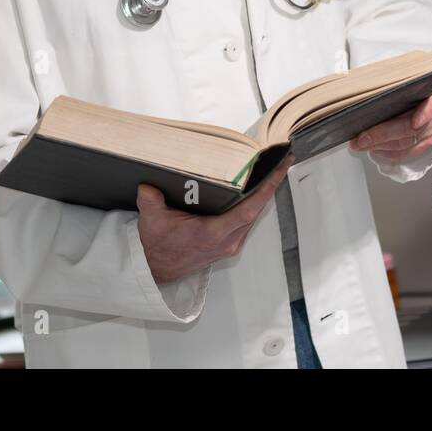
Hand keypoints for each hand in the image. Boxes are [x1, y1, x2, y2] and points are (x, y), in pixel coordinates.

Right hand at [136, 152, 294, 284]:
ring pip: (254, 216)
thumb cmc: (157, 246)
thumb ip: (149, 200)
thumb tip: (149, 186)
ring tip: (273, 171)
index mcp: (212, 234)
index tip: (278, 171)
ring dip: (264, 195)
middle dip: (271, 185)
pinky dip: (254, 204)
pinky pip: (247, 221)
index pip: (248, 211)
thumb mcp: (151, 220)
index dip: (266, 190)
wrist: (155, 269)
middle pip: (257, 210)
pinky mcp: (228, 245)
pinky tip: (254, 190)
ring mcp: (229, 245)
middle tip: (283, 161)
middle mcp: (226, 241)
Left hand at [350, 87, 431, 162]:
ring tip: (361, 143)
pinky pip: (404, 153)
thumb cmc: (402, 88)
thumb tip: (364, 94)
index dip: (426, 113)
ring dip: (380, 145)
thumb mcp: (397, 82)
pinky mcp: (420, 145)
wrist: (407, 96)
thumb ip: (387, 87)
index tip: (414, 123)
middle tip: (363, 137)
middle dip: (384, 134)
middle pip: (412, 129)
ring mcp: (428, 132)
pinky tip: (372, 148)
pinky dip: (386, 153)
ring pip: (406, 144)